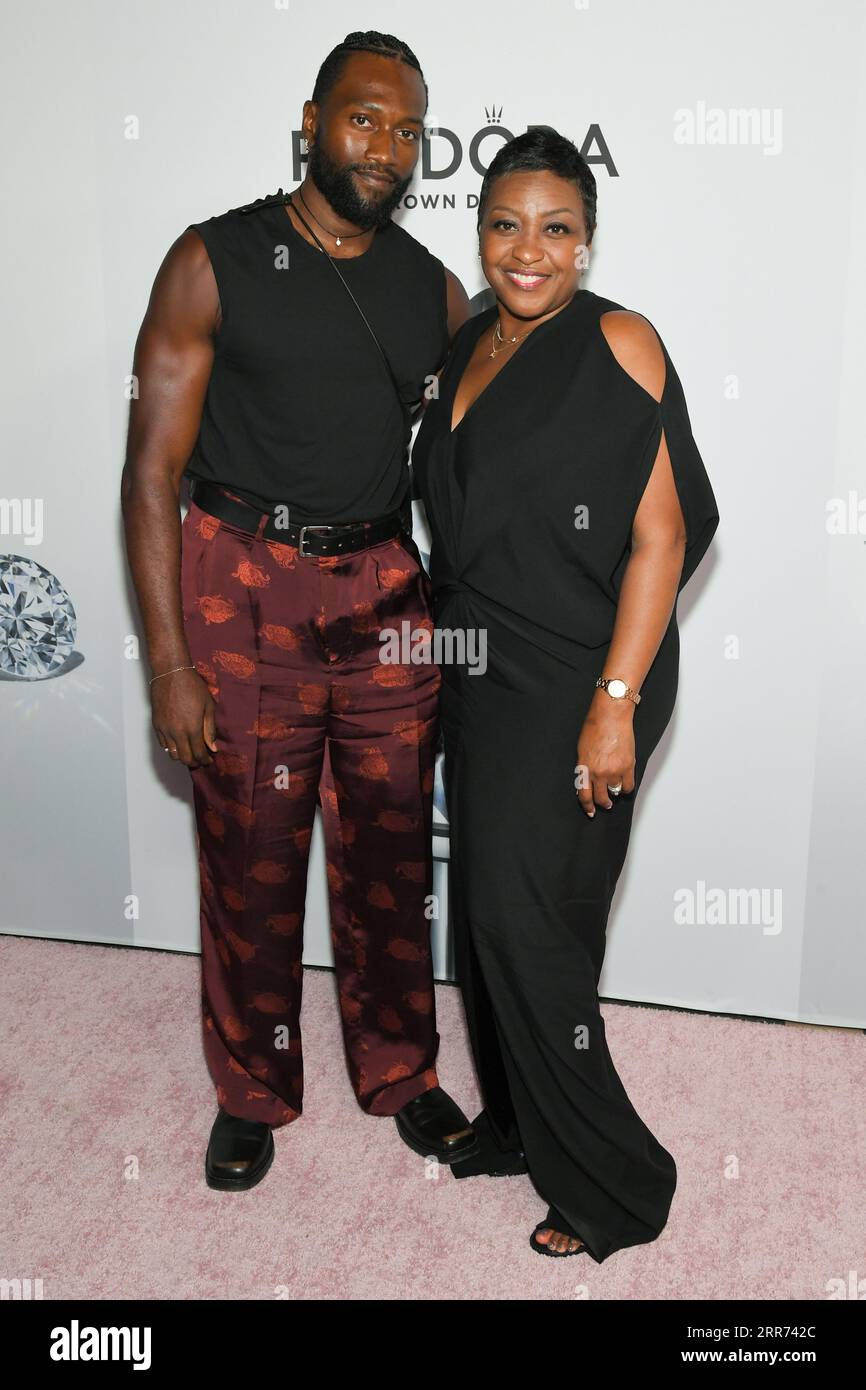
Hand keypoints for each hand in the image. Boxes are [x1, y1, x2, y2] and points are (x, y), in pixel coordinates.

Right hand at [151, 667, 217, 768]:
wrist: (171, 673)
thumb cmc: (192, 686)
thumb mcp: (208, 706)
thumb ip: (210, 729)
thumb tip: (213, 747)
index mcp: (192, 728)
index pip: (199, 754)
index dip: (205, 760)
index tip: (209, 760)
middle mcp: (177, 732)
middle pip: (185, 758)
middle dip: (195, 762)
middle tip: (201, 760)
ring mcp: (165, 729)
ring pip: (172, 754)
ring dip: (182, 757)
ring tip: (190, 753)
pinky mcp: (156, 725)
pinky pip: (163, 745)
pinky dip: (172, 748)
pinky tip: (179, 744)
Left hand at [575, 692, 635, 817]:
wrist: (611, 716)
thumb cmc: (594, 727)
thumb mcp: (581, 749)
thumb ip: (584, 766)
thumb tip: (586, 780)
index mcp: (584, 768)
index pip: (584, 795)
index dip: (588, 806)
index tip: (591, 811)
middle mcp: (598, 772)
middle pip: (600, 797)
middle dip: (603, 803)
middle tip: (606, 804)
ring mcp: (614, 770)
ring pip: (615, 792)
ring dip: (615, 792)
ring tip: (615, 789)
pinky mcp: (628, 766)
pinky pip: (628, 786)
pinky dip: (626, 788)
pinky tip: (625, 785)